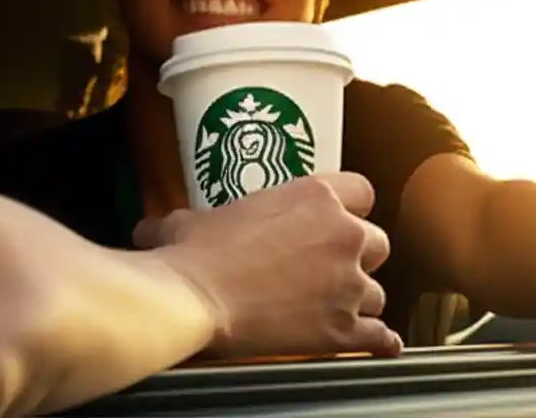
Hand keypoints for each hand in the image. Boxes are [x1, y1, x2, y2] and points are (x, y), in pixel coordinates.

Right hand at [133, 173, 401, 358]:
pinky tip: (379, 344)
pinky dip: (378, 341)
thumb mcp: (192, 220)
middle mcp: (343, 234)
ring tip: (333, 309)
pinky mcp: (343, 327)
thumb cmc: (192, 255)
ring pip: (377, 292)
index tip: (339, 222)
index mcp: (315, 196)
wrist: (192, 300)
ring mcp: (348, 283)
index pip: (363, 191)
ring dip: (358, 300)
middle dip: (358, 256)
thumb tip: (156, 226)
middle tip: (330, 269)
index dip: (351, 208)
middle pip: (377, 243)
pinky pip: (379, 335)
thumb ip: (195, 218)